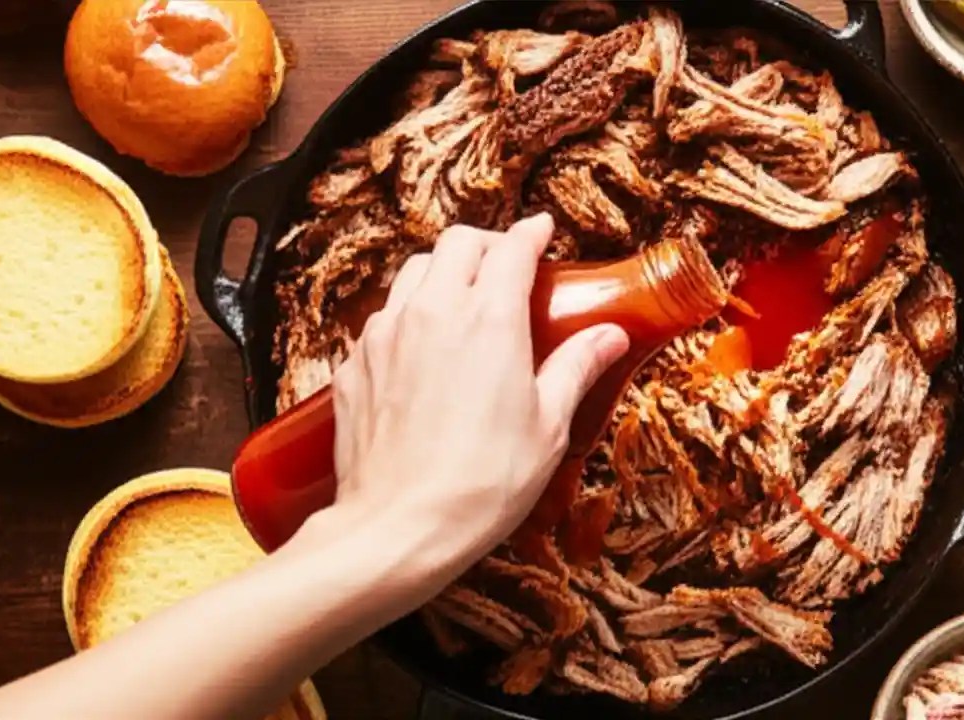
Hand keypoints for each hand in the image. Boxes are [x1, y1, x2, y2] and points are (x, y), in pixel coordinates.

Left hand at [327, 214, 628, 603]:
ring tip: (463, 300)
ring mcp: (385, 334)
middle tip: (507, 265)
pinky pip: (382, 316)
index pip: (512, 248)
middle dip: (486, 244)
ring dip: (442, 271)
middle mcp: (432, 311)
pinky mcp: (355, 363)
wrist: (399, 527)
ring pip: (413, 271)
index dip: (531, 233)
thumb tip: (609, 337)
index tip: (542, 231)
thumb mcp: (548, 426)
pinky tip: (422, 347)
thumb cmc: (482, 482)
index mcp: (489, 319)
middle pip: (456, 243)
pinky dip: (407, 313)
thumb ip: (576, 368)